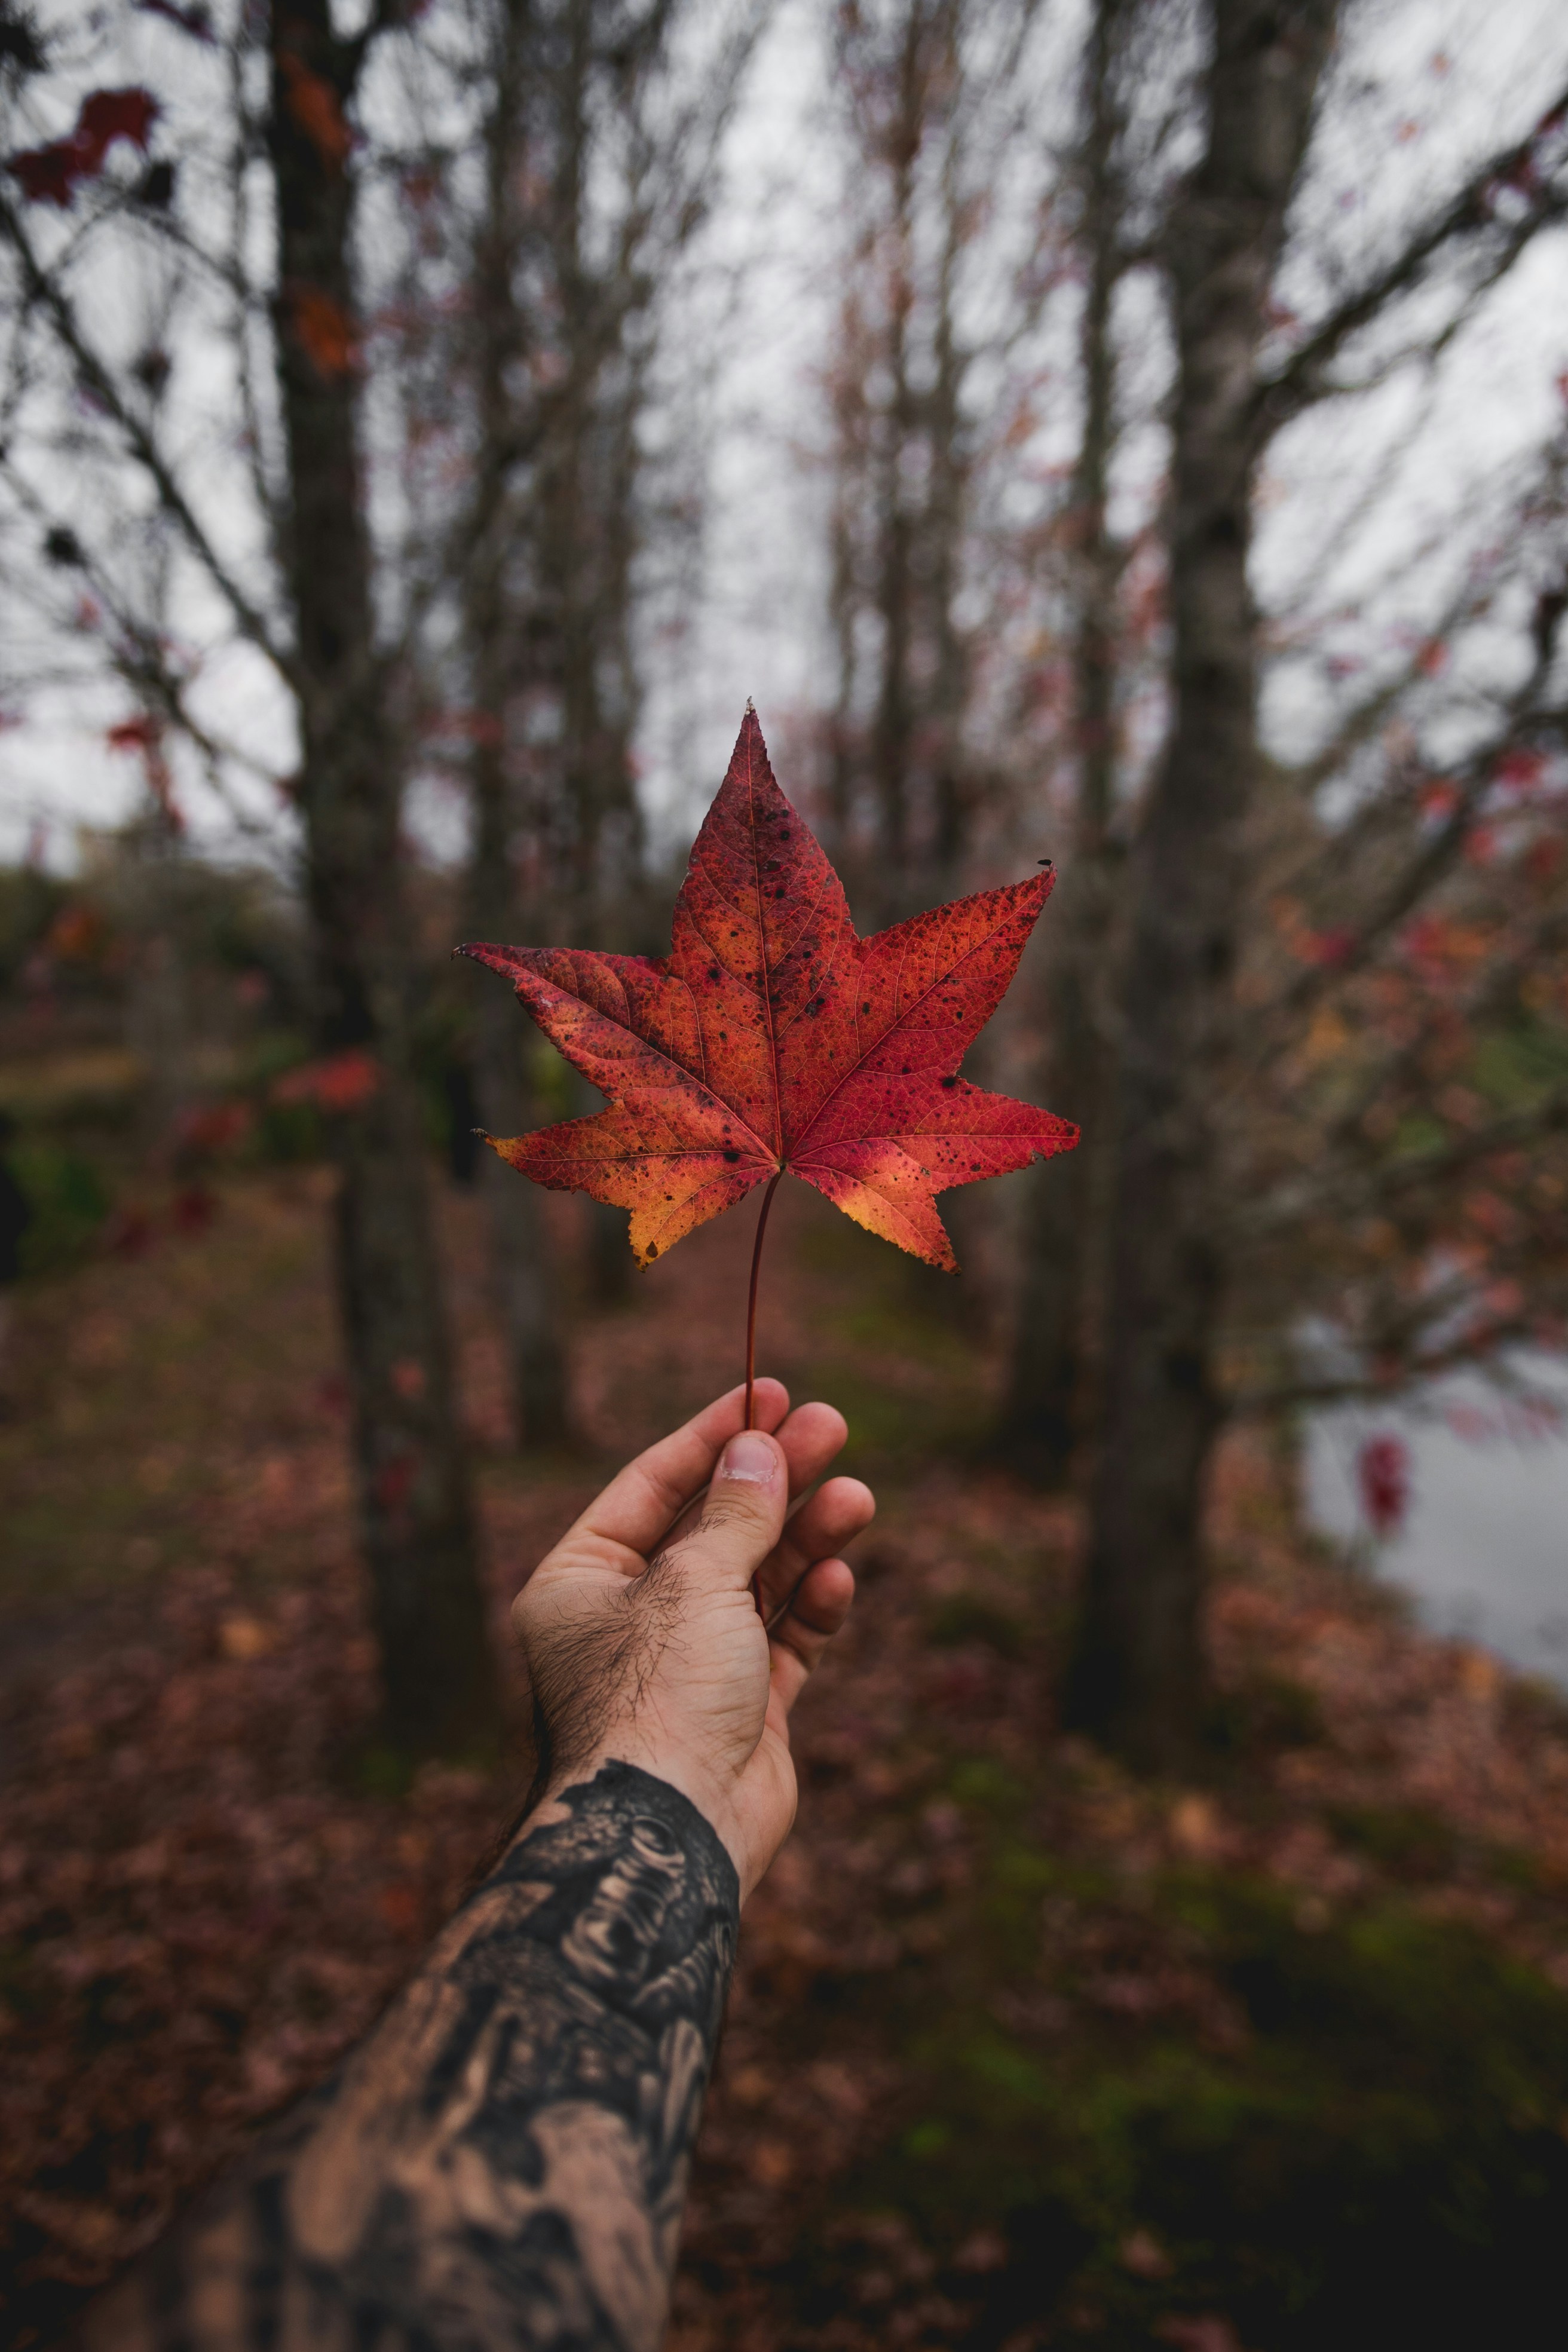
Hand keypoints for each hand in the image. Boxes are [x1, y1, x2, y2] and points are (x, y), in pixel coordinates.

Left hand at [511, 1380, 872, 1897]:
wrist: (671, 1834)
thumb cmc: (655, 1698)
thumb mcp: (694, 1583)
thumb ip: (737, 1515)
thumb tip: (760, 1449)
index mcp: (581, 1582)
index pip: (652, 1485)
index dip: (713, 1436)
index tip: (768, 1390)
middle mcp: (630, 1620)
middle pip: (713, 1527)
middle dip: (773, 1479)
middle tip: (832, 1425)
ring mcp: (689, 1666)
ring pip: (756, 1579)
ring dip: (805, 1536)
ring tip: (857, 1497)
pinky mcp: (743, 1710)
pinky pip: (782, 1640)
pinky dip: (810, 1606)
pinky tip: (837, 1576)